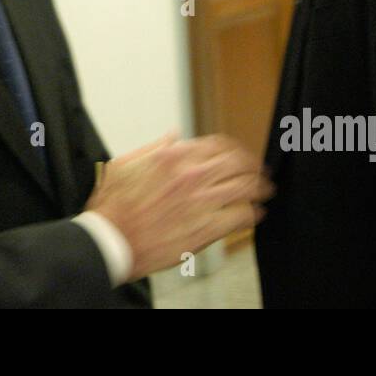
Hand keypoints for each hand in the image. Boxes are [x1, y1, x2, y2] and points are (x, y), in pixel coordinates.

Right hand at [85, 132, 272, 279]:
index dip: (235, 149)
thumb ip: (153, 148)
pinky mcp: (207, 228)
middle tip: (259, 171)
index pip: (218, 145)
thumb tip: (173, 136)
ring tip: (264, 191)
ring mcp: (201, 201)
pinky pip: (242, 216)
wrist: (111, 240)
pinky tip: (255, 214)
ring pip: (245, 187)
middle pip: (238, 163)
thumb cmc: (114, 207)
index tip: (239, 155)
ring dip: (259, 188)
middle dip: (253, 166)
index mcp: (173, 156)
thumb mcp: (126, 164)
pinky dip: (253, 214)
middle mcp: (191, 175)